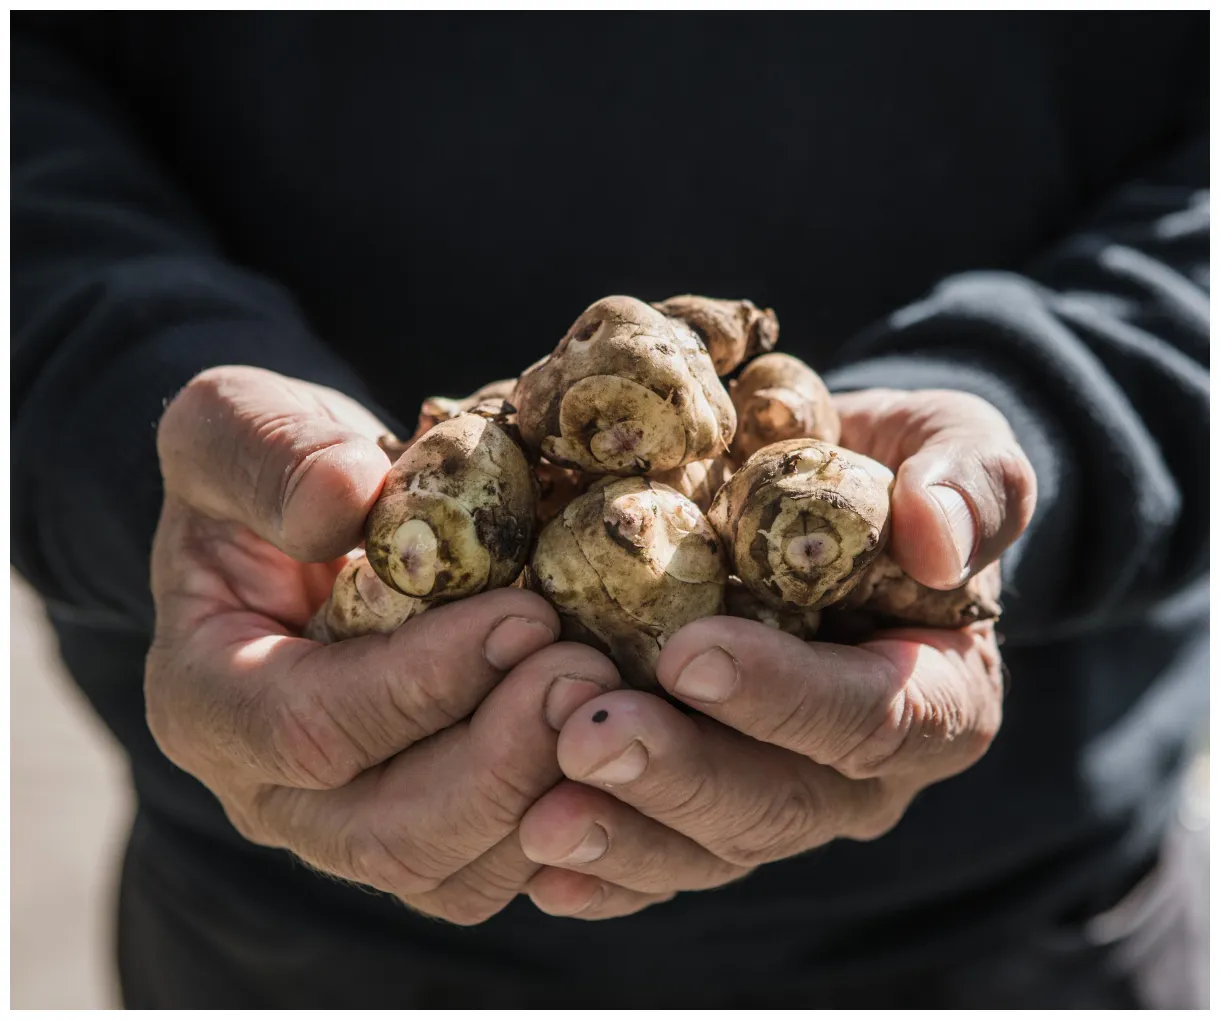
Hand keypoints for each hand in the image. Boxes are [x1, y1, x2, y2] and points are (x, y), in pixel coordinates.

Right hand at [148, 365, 620, 924]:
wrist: (311, 522)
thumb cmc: (266, 472)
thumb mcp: (236, 424)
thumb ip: (268, 456)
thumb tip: (349, 501)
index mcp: (208, 699)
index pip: (310, 726)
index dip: (424, 682)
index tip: (526, 616)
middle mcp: (270, 791)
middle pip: (387, 836)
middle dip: (500, 761)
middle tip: (589, 673)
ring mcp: (347, 825)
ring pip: (450, 875)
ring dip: (543, 798)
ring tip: (615, 699)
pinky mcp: (422, 830)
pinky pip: (492, 869)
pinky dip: (565, 823)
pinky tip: (617, 742)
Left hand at [516, 388, 1035, 918]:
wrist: (821, 516)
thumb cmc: (891, 474)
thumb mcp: (955, 447)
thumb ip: (972, 481)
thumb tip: (936, 538)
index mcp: (938, 696)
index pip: (874, 716)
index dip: (785, 697)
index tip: (690, 654)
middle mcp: (861, 776)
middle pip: (780, 804)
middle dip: (681, 777)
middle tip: (588, 737)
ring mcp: (781, 803)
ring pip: (710, 851)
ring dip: (625, 837)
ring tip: (541, 815)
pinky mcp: (710, 816)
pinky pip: (660, 866)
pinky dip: (601, 875)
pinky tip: (535, 865)